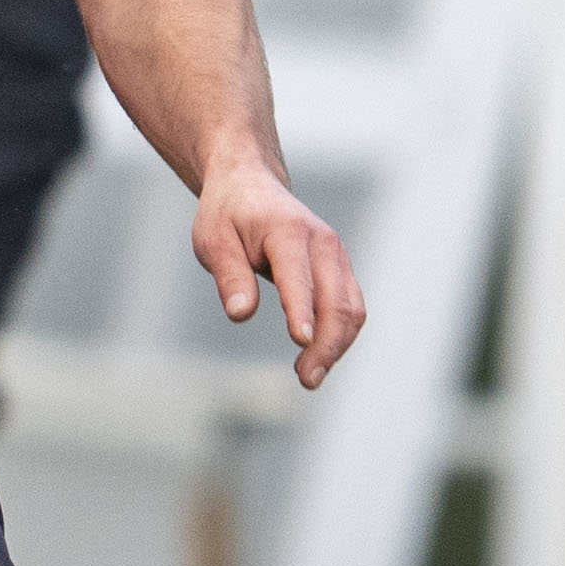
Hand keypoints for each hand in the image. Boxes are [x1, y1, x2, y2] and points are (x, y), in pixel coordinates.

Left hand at [194, 154, 365, 388]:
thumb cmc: (228, 215)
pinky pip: (350, 307)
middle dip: (325, 344)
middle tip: (306, 380)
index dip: (301, 311)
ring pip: (351, 308)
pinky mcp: (340, 269)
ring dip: (337, 346)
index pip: (299, 278)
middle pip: (336, 301)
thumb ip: (230, 277)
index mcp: (288, 232)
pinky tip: (319, 358)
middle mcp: (322, 243)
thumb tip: (242, 313)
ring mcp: (337, 256)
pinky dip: (340, 335)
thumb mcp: (213, 241)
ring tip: (310, 377)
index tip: (302, 342)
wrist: (250, 185)